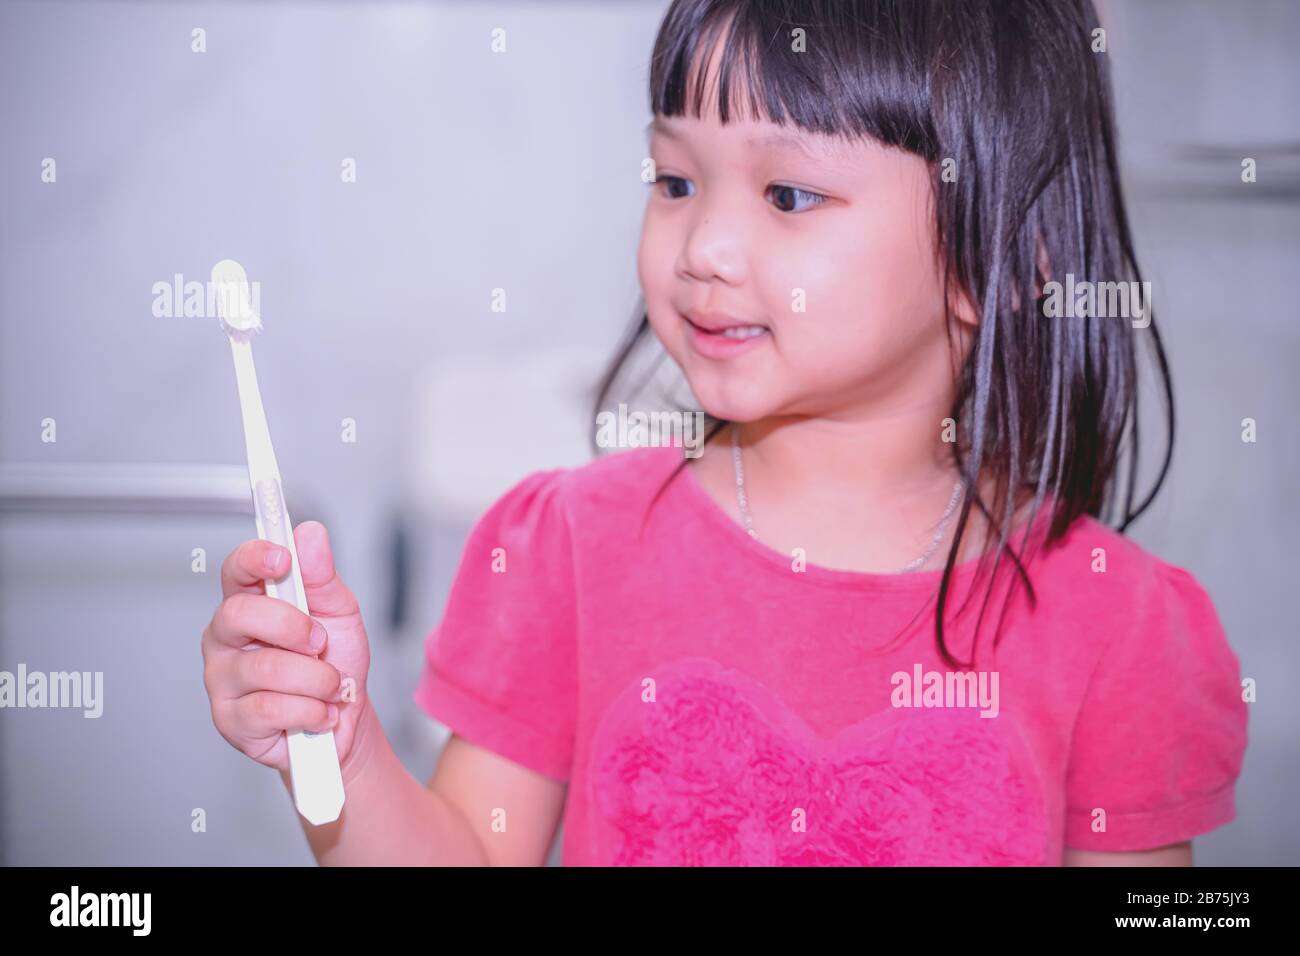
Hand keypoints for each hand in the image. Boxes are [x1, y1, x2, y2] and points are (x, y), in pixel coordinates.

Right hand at [201, 521, 371, 772]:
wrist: (346, 720)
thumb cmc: (336, 661)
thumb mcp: (339, 613)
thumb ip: (322, 576)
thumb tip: (310, 533)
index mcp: (251, 602)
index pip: (236, 570)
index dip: (254, 559)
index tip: (283, 558)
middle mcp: (227, 638)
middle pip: (240, 614)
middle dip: (294, 627)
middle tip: (321, 642)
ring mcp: (222, 678)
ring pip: (266, 667)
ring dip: (316, 678)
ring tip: (330, 686)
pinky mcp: (230, 719)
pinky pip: (271, 708)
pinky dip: (311, 710)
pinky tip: (319, 712)